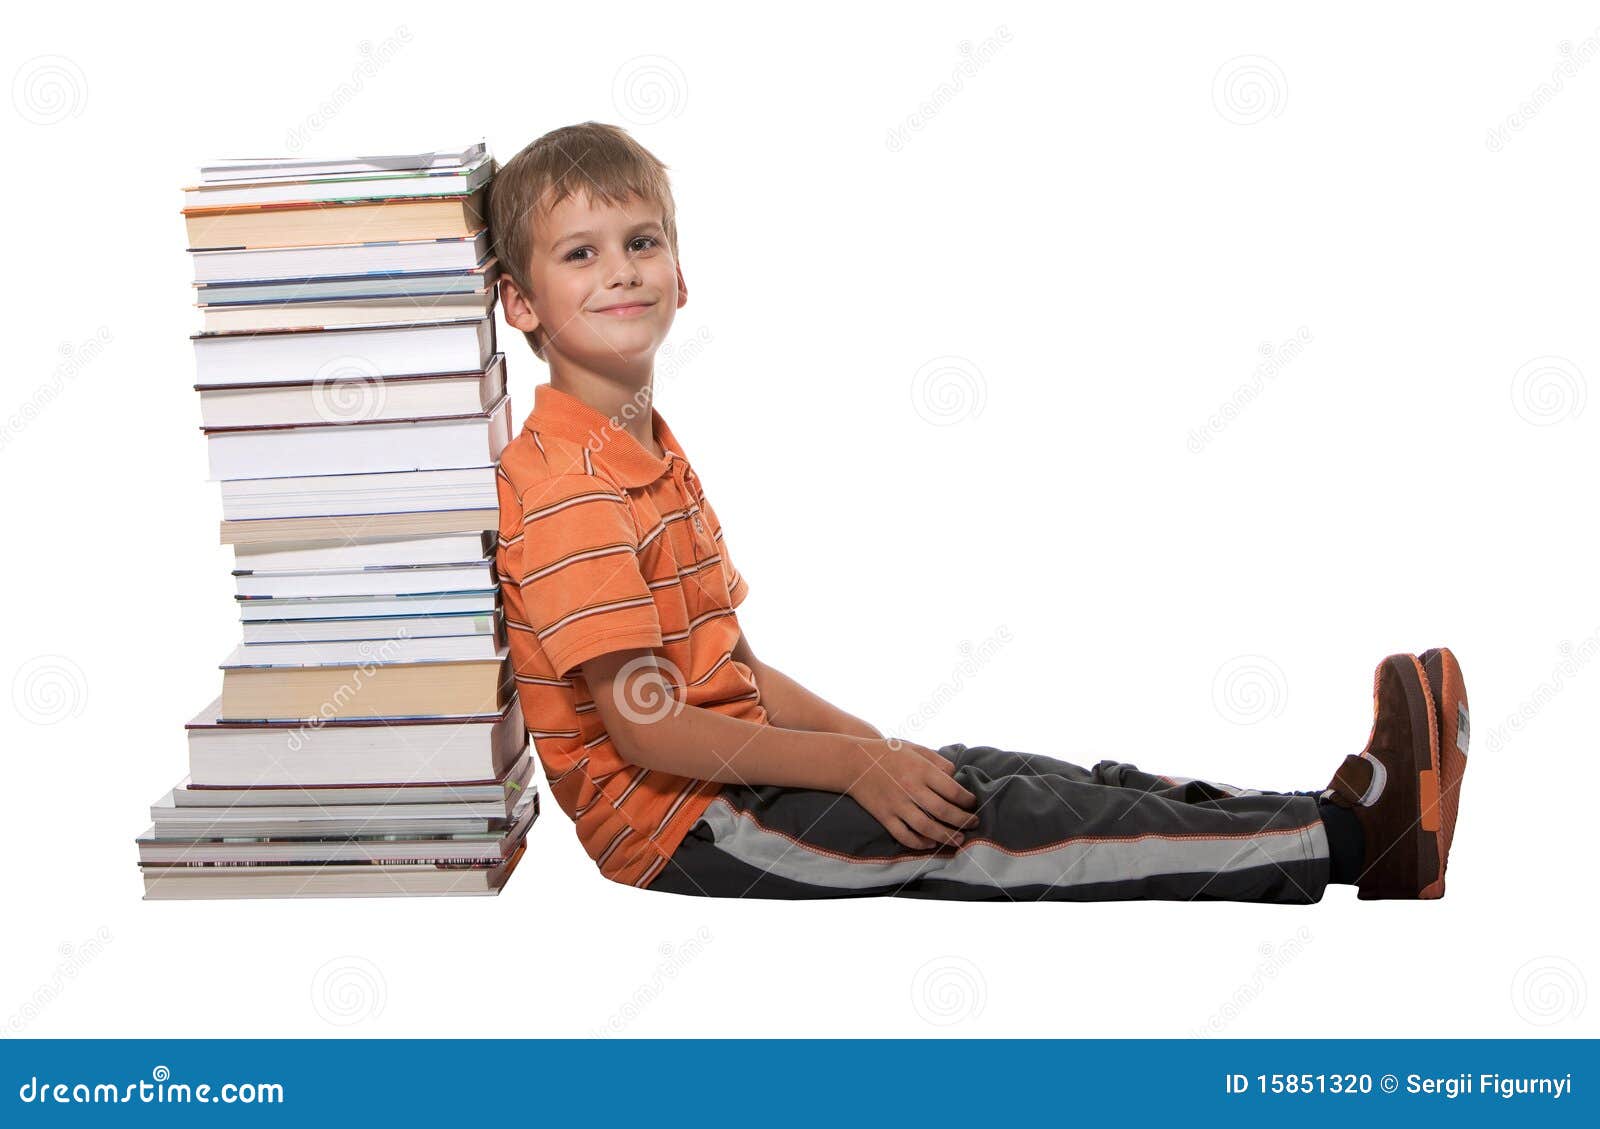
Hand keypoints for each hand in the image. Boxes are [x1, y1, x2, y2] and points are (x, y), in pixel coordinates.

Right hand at [845, 738, 978, 850]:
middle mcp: (911, 788)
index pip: (953, 790)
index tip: (973, 804)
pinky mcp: (884, 816)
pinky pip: (904, 835)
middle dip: (963, 821)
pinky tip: (930, 844)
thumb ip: (937, 761)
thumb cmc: (887, 753)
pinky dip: (919, 843)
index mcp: (921, 769)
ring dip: (947, 837)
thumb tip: (955, 776)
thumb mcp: (914, 748)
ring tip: (959, 840)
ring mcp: (897, 804)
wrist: (853, 761)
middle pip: (944, 812)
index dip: (967, 801)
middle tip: (974, 824)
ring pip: (927, 828)